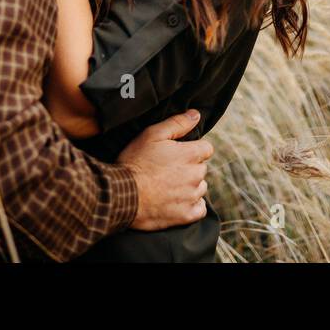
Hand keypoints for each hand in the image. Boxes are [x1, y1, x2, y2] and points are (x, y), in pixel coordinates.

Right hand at [117, 109, 212, 230]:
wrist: (122, 195)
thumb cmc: (135, 162)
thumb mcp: (152, 135)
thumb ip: (177, 123)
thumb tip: (196, 115)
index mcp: (190, 155)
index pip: (207, 148)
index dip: (193, 148)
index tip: (178, 153)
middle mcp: (195, 176)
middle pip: (201, 168)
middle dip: (189, 167)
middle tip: (168, 169)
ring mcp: (191, 196)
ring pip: (200, 188)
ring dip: (190, 186)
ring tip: (168, 185)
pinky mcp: (186, 215)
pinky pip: (199, 208)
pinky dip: (192, 205)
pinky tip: (176, 201)